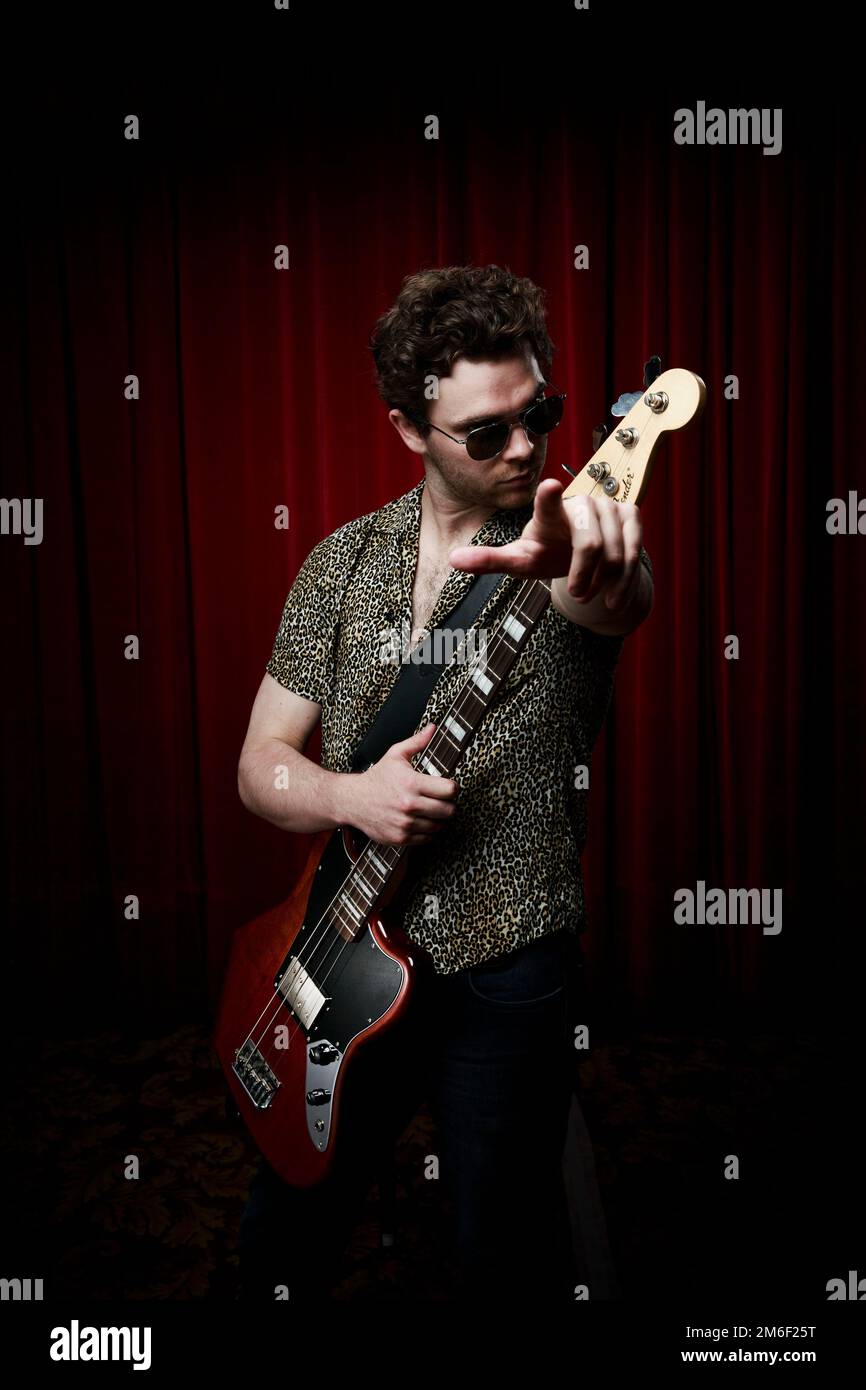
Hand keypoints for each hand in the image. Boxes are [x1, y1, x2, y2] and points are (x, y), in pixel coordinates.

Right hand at [346, 723, 457, 845]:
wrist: (352, 800)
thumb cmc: (377, 777)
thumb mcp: (395, 755)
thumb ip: (417, 742)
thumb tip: (433, 728)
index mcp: (411, 783)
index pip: (450, 790)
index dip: (453, 788)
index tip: (449, 787)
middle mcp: (409, 805)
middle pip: (449, 811)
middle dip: (449, 805)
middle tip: (442, 800)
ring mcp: (405, 823)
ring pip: (439, 826)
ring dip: (438, 819)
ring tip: (430, 810)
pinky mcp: (401, 838)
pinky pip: (427, 838)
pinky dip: (427, 831)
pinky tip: (420, 820)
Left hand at [449, 477, 642, 610]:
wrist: (580, 553)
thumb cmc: (545, 552)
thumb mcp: (519, 560)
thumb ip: (489, 560)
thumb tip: (452, 560)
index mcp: (547, 514)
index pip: (547, 503)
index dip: (548, 497)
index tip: (549, 486)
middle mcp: (580, 504)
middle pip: (590, 544)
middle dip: (583, 575)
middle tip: (575, 593)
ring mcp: (608, 507)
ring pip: (615, 552)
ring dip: (604, 581)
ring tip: (591, 594)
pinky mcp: (631, 515)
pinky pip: (634, 551)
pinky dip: (625, 580)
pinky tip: (613, 596)